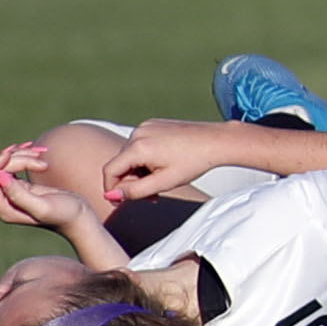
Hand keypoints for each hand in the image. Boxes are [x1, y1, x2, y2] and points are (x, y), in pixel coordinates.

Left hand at [0, 143, 100, 232]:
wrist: (81, 217)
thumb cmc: (65, 214)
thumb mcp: (43, 207)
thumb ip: (20, 195)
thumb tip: (0, 177)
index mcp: (6, 209)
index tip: (10, 153)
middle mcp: (6, 202)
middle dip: (17, 159)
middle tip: (41, 160)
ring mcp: (14, 193)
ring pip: (7, 166)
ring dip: (23, 155)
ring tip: (43, 154)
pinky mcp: (25, 187)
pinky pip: (16, 166)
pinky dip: (25, 155)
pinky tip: (37, 150)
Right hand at [103, 120, 231, 202]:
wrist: (217, 141)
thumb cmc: (194, 161)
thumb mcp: (163, 183)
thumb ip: (134, 191)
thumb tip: (110, 196)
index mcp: (138, 146)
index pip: (109, 171)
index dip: (112, 189)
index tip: (123, 201)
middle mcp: (138, 132)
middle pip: (120, 164)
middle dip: (131, 181)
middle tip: (151, 194)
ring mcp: (146, 126)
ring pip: (129, 155)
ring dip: (139, 171)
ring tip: (160, 178)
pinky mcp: (154, 124)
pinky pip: (140, 145)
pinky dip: (145, 158)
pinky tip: (163, 164)